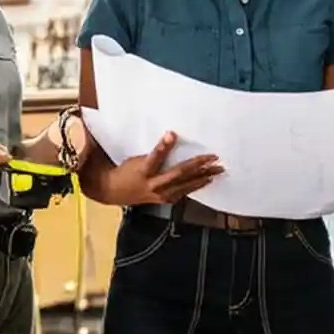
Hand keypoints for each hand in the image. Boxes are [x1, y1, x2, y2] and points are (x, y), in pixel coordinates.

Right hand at [108, 131, 223, 204]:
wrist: (115, 192)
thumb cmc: (127, 171)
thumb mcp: (135, 158)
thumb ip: (154, 153)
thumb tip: (170, 136)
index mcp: (143, 170)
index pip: (154, 157)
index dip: (163, 146)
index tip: (172, 134)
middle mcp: (153, 184)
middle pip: (178, 174)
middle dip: (198, 165)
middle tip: (214, 157)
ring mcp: (161, 194)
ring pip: (185, 185)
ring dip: (203, 176)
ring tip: (218, 170)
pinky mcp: (165, 200)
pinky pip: (184, 191)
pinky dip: (196, 185)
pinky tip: (207, 180)